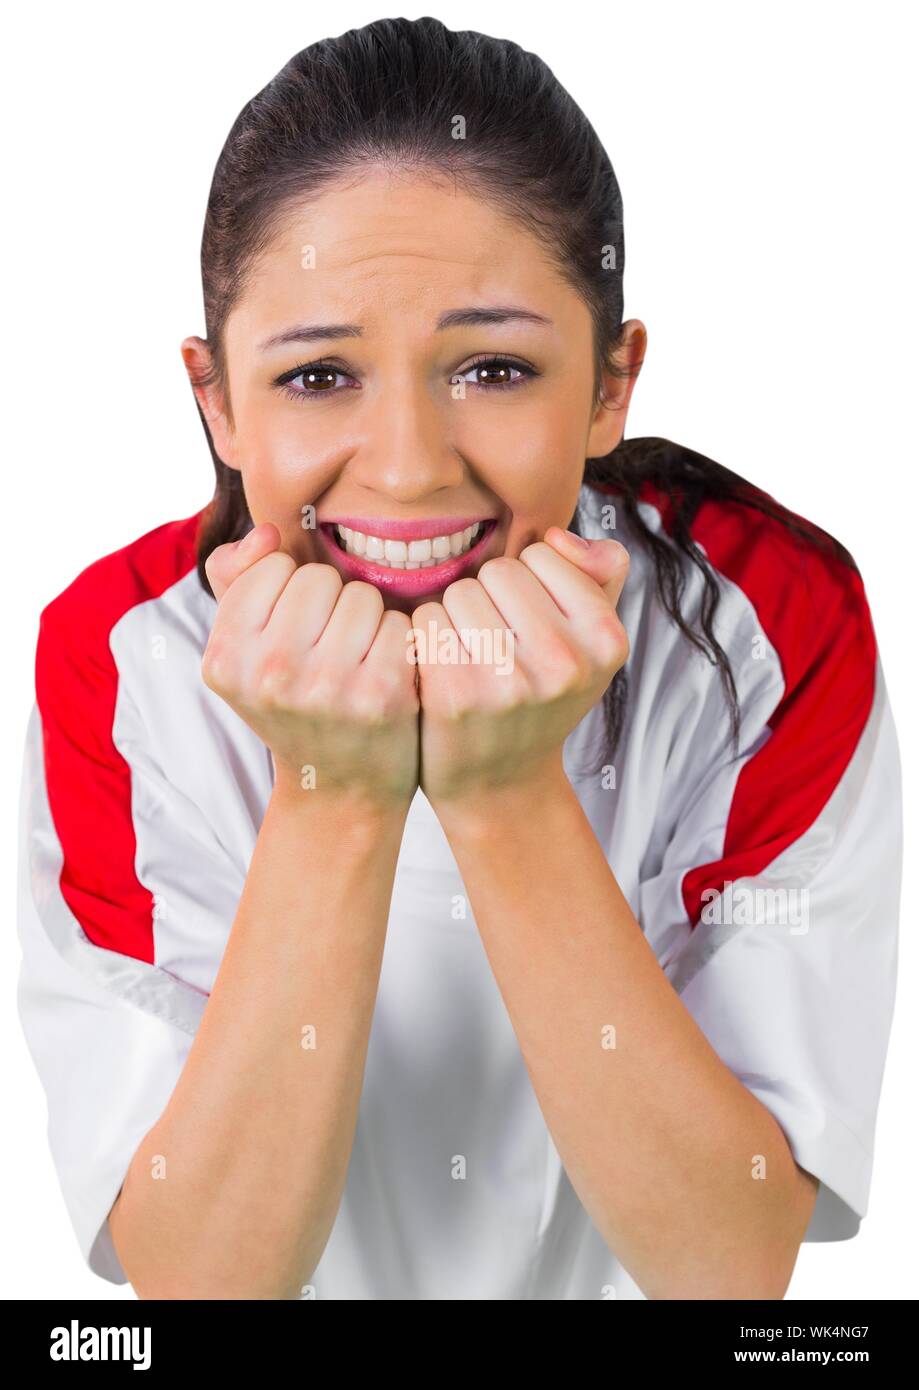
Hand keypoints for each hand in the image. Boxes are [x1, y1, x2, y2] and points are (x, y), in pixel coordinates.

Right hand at [202, 523, 419, 806]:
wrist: (340, 785)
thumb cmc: (294, 703)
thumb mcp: (245, 649)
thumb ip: (237, 577)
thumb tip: (267, 533)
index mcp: (224, 657)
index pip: (275, 566)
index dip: (292, 593)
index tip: (293, 637)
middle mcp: (268, 673)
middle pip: (319, 578)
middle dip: (331, 604)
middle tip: (328, 653)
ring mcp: (326, 687)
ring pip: (362, 596)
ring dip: (367, 621)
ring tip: (355, 663)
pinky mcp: (381, 696)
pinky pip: (400, 623)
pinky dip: (400, 642)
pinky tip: (385, 675)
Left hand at [409, 527, 629, 805]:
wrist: (501, 782)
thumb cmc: (543, 696)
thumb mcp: (593, 639)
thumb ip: (601, 569)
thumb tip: (556, 537)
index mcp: (607, 639)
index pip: (542, 555)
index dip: (528, 584)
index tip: (532, 626)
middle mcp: (565, 662)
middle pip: (498, 571)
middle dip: (490, 598)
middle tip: (498, 646)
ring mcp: (510, 681)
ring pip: (459, 592)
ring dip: (455, 617)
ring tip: (471, 658)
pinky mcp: (456, 695)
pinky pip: (424, 620)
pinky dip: (424, 639)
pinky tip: (441, 672)